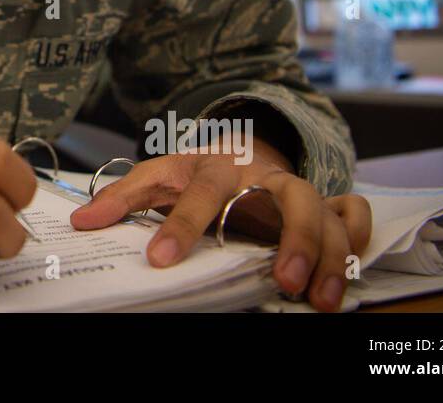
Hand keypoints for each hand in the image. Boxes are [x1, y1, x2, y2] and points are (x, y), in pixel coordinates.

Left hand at [69, 140, 371, 311]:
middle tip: (283, 280)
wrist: (237, 143)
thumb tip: (82, 223)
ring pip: (328, 210)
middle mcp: (263, 176)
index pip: (199, 193)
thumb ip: (122, 198)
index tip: (160, 259)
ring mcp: (297, 188)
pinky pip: (354, 210)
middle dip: (292, 239)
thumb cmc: (196, 170)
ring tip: (321, 298)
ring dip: (331, 252)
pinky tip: (351, 269)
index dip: (181, 226)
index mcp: (215, 167)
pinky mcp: (324, 200)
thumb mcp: (157, 175)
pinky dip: (359, 235)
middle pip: (289, 197)